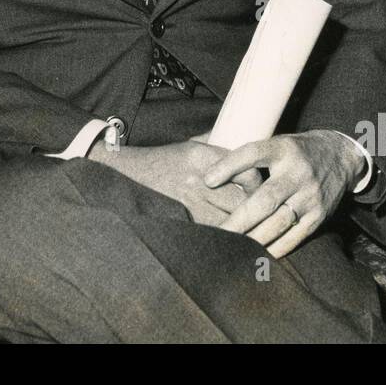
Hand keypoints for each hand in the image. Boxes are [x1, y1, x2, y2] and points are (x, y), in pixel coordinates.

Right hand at [88, 137, 262, 226]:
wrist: (125, 174)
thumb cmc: (161, 161)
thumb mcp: (190, 146)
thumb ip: (216, 148)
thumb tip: (241, 150)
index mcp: (203, 157)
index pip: (247, 173)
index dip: (257, 185)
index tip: (259, 190)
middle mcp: (200, 180)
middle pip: (242, 200)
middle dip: (253, 210)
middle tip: (260, 215)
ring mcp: (190, 202)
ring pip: (229, 221)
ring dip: (240, 227)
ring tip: (248, 230)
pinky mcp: (182, 220)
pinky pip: (210, 233)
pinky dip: (222, 237)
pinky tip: (228, 239)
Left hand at [202, 130, 366, 257]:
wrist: (341, 155)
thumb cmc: (296, 151)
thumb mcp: (276, 143)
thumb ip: (248, 157)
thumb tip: (209, 174)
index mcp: (283, 149)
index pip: (253, 153)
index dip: (229, 166)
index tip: (207, 181)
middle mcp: (298, 172)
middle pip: (266, 199)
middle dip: (239, 219)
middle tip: (217, 232)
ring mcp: (310, 195)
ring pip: (279, 222)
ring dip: (254, 238)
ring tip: (232, 248)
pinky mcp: (319, 215)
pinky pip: (295, 237)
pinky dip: (275, 248)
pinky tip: (256, 254)